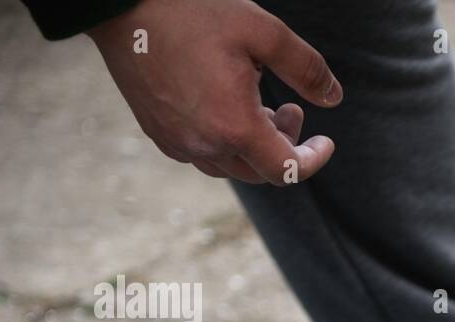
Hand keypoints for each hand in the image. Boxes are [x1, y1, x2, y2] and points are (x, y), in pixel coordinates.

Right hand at [87, 0, 341, 183]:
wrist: (120, 3)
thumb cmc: (191, 10)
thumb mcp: (262, 31)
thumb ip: (305, 68)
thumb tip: (334, 97)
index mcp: (234, 126)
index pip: (286, 171)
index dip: (313, 160)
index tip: (326, 142)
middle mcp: (204, 145)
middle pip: (260, 172)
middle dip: (285, 147)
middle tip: (291, 108)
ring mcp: (177, 143)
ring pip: (231, 165)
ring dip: (255, 145)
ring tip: (260, 103)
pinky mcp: (158, 134)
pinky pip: (202, 154)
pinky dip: (226, 141)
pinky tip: (225, 105)